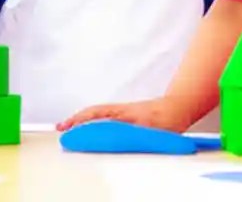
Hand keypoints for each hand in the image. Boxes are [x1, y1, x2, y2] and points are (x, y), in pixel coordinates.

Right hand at [56, 97, 194, 132]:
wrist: (179, 108)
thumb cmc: (166, 117)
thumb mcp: (148, 126)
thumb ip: (131, 131)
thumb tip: (113, 134)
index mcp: (122, 112)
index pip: (95, 114)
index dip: (79, 120)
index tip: (66, 127)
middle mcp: (119, 111)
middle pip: (92, 114)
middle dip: (76, 121)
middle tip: (61, 129)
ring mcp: (122, 114)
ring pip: (97, 116)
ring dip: (83, 122)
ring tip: (70, 129)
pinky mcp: (126, 119)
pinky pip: (104, 120)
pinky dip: (94, 124)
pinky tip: (91, 132)